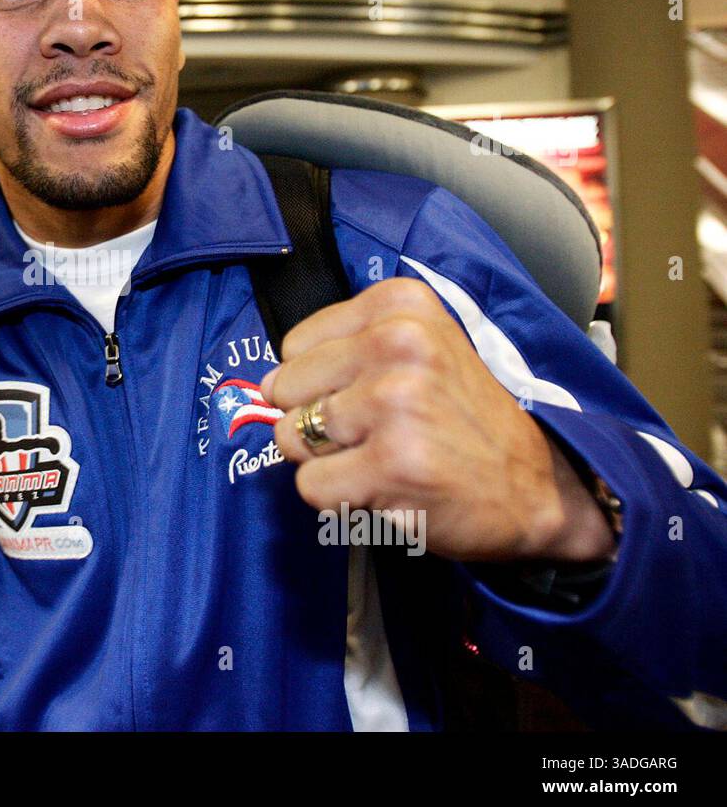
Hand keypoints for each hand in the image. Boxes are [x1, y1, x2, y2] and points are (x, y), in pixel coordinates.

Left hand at [258, 278, 617, 561]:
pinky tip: (387, 490)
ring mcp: (394, 403)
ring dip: (327, 463)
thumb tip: (264, 388)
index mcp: (402, 306)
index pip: (294, 347)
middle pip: (285, 390)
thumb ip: (343, 352)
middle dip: (314, 423)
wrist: (542, 488)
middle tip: (376, 435)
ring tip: (383, 460)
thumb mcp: (421, 350)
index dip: (319, 383)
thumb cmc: (465, 420)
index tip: (370, 395)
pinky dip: (339, 500)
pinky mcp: (391, 464)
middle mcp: (398, 344)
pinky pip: (312, 487)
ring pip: (292, 439)